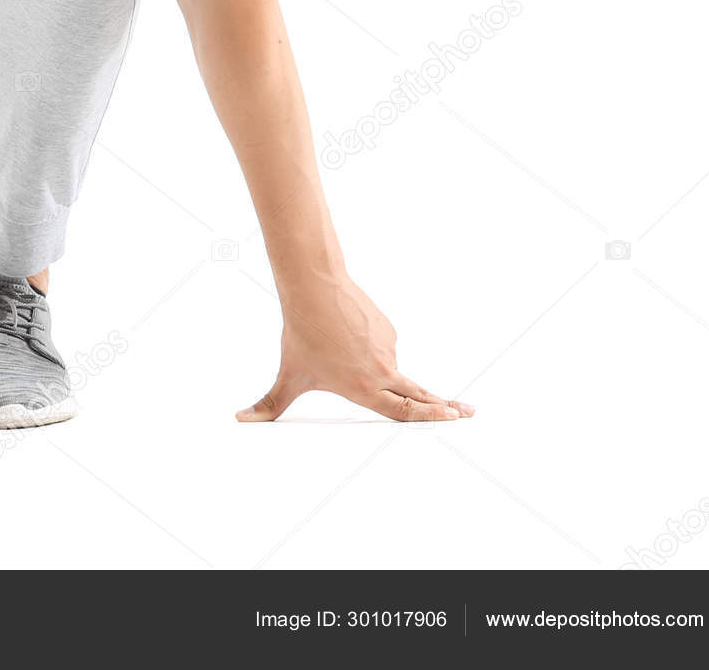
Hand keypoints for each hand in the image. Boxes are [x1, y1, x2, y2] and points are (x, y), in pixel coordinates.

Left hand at [237, 274, 473, 423]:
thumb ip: (270, 405)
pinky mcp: (388, 328)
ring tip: (341, 347)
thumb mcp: (288, 376)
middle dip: (445, 405)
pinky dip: (370, 345)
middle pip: (419, 394)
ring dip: (376, 366)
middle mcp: (382, 371)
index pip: (404, 411)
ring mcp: (388, 347)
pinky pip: (382, 344)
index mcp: (364, 388)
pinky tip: (348, 333)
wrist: (313, 288)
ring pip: (388, 365)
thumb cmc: (301, 334)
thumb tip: (241, 420)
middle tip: (467, 412)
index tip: (454, 418)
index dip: (430, 417)